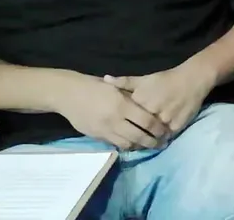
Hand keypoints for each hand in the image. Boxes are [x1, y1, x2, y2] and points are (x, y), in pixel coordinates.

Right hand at [52, 73, 170, 150]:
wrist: (68, 94)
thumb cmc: (94, 87)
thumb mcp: (115, 88)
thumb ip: (131, 96)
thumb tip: (149, 104)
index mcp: (122, 105)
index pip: (146, 121)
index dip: (158, 128)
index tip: (165, 131)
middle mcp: (115, 120)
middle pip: (139, 136)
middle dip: (152, 142)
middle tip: (162, 143)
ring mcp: (105, 130)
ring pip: (127, 144)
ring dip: (139, 146)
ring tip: (148, 145)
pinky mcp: (97, 136)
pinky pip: (115, 144)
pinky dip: (125, 145)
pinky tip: (132, 143)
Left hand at [103, 63, 212, 139]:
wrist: (192, 79)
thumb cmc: (166, 79)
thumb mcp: (144, 79)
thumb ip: (124, 82)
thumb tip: (105, 79)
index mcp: (140, 99)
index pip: (127, 118)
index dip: (125, 125)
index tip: (123, 130)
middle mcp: (151, 110)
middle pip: (138, 129)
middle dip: (136, 136)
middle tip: (134, 141)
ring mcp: (165, 119)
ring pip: (152, 136)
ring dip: (149, 140)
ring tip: (146, 143)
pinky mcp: (177, 126)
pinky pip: (166, 137)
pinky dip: (162, 139)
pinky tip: (159, 140)